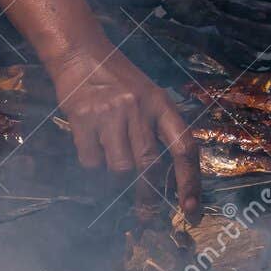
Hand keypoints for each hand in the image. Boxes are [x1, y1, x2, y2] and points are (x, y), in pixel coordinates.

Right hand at [47, 41, 200, 214]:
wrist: (80, 54)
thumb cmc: (119, 79)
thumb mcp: (149, 96)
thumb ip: (159, 130)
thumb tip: (164, 178)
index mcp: (161, 104)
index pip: (184, 147)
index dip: (190, 181)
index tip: (190, 209)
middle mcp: (138, 109)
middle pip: (149, 166)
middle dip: (148, 198)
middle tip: (146, 217)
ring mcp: (109, 114)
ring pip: (119, 168)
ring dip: (116, 180)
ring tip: (111, 167)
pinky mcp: (83, 119)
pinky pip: (91, 161)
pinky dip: (93, 165)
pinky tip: (92, 149)